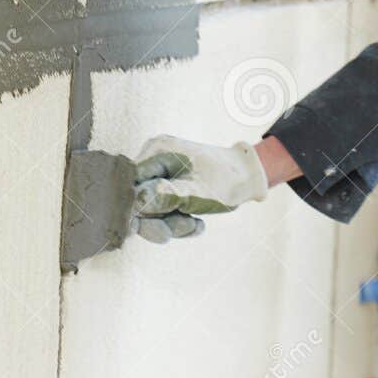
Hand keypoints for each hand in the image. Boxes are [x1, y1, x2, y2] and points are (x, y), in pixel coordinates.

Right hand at [130, 134, 267, 243]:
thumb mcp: (195, 192)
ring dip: (171, 225)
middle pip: (137, 200)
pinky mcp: (166, 187)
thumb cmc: (226, 180)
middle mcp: (153, 160)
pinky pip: (161, 211)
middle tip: (185, 226)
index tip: (154, 226)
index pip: (130, 184)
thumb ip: (164, 197)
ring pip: (150, 211)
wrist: (247, 178)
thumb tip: (135, 202)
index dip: (137, 209)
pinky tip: (196, 224)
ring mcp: (160, 174)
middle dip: (159, 221)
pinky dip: (176, 222)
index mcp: (157, 151)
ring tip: (194, 225)